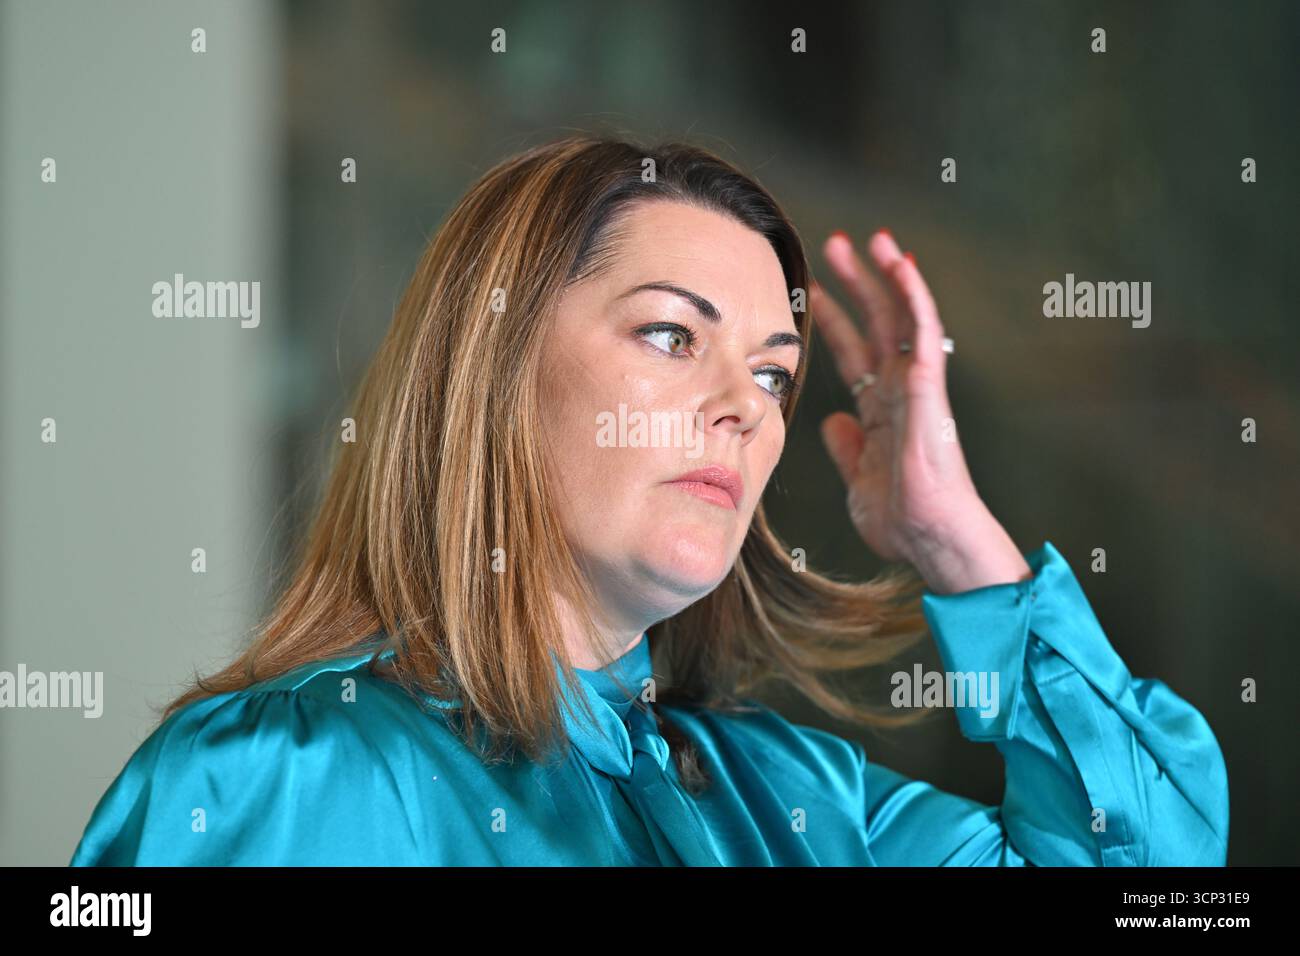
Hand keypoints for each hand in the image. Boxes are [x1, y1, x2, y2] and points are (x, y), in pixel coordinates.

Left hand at [812, 229, 1029, 593]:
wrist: (928, 537)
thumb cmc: (901, 519)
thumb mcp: (856, 479)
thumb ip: (845, 446)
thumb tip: (832, 420)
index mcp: (879, 408)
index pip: (852, 352)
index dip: (833, 319)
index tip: (810, 289)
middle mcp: (898, 389)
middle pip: (875, 322)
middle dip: (855, 282)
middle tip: (834, 244)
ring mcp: (916, 385)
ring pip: (902, 315)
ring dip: (885, 274)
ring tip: (868, 238)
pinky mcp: (929, 385)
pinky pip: (923, 331)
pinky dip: (913, 295)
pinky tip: (901, 263)